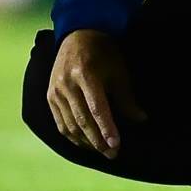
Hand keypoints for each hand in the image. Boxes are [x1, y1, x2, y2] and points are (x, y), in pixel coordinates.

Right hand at [46, 29, 146, 159]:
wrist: (78, 35)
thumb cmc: (104, 53)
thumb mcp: (118, 71)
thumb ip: (126, 98)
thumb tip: (140, 120)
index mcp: (85, 74)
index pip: (96, 108)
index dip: (106, 128)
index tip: (116, 145)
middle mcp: (67, 84)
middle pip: (82, 120)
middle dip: (98, 141)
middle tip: (113, 155)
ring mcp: (55, 91)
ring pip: (70, 125)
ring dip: (87, 142)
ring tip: (103, 152)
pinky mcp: (50, 97)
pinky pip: (61, 123)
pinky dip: (73, 137)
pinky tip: (86, 144)